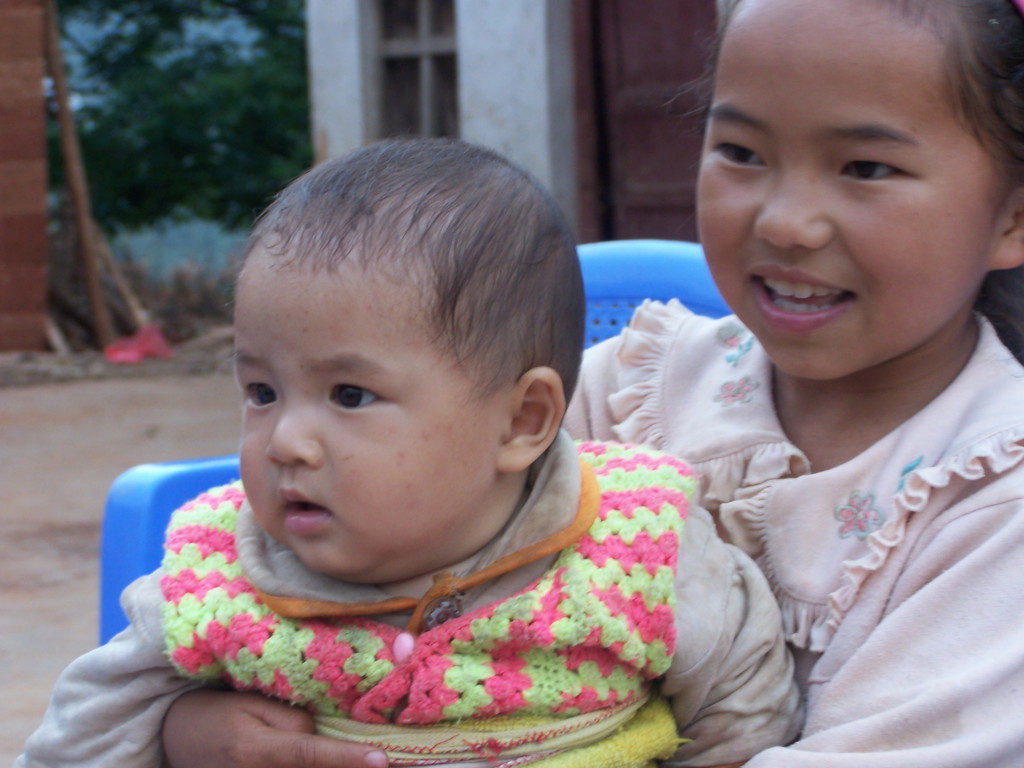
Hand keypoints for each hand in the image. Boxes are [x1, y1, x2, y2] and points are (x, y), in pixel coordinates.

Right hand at [163, 689, 387, 767]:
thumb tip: (324, 741)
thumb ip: (293, 722)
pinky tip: (325, 762)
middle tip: (375, 761)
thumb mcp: (253, 704)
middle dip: (342, 767)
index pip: (310, 754)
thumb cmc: (218, 713)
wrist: (172, 738)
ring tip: (354, 760)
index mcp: (253, 749)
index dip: (347, 760)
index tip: (382, 760)